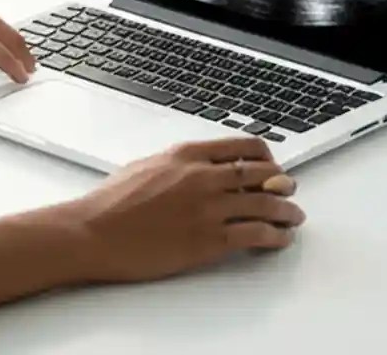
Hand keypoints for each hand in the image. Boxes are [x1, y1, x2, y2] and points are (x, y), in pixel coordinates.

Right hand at [63, 137, 303, 282]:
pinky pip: (257, 234)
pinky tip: (279, 239)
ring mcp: (208, 208)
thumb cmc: (109, 204)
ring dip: (287, 211)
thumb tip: (195, 166)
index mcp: (187, 155)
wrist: (92, 233)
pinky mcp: (209, 240)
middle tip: (289, 192)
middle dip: (282, 183)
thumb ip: (177, 164)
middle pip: (263, 174)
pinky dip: (276, 237)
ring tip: (293, 218)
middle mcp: (203, 177)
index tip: (272, 165)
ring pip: (267, 204)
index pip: (244, 146)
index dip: (267, 157)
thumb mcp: (144, 166)